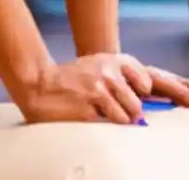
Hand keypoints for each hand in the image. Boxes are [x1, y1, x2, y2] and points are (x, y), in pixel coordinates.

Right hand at [19, 53, 152, 124]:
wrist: (41, 85)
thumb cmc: (72, 78)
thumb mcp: (99, 66)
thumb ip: (122, 76)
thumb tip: (147, 96)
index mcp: (113, 61)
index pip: (146, 80)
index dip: (142, 93)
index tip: (136, 96)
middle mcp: (108, 74)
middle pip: (137, 104)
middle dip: (129, 112)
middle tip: (115, 111)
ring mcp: (98, 92)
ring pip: (126, 117)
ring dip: (116, 121)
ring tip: (101, 114)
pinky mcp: (89, 111)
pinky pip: (109, 126)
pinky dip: (103, 127)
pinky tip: (90, 117)